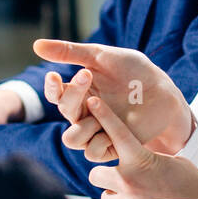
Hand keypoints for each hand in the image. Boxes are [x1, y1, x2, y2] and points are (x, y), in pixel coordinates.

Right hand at [33, 40, 191, 157]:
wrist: (163, 90)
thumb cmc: (134, 70)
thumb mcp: (101, 56)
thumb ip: (69, 52)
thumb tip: (34, 45)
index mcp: (80, 93)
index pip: (55, 95)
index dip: (51, 88)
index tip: (54, 75)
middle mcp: (86, 113)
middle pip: (64, 113)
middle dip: (73, 94)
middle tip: (88, 75)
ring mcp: (98, 131)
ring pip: (72, 140)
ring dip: (84, 123)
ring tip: (100, 105)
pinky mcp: (112, 146)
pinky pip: (93, 153)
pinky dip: (100, 139)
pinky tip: (113, 125)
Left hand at [83, 96, 197, 198]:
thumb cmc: (194, 186)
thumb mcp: (174, 162)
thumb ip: (149, 160)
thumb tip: (135, 163)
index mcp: (140, 160)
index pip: (117, 133)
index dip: (104, 115)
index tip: (92, 101)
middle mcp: (128, 181)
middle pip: (95, 175)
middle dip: (106, 176)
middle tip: (122, 179)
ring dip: (118, 198)